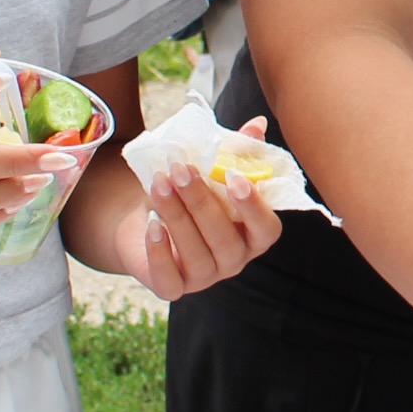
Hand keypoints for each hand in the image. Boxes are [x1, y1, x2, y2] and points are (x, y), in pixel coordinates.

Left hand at [130, 118, 285, 299]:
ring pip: (196, 254)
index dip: (254, 207)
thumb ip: (237, 151)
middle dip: (201, 202)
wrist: (145, 217)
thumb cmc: (189, 194)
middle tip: (181, 169)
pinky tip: (152, 224)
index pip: (267, 230)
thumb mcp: (210, 170)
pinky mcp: (172, 288)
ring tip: (159, 183)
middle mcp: (233, 261)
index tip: (234, 177)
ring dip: (177, 215)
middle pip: (225, 240)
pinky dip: (160, 252)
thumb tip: (257, 124)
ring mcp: (204, 278)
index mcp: (252, 235)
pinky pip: (168, 278)